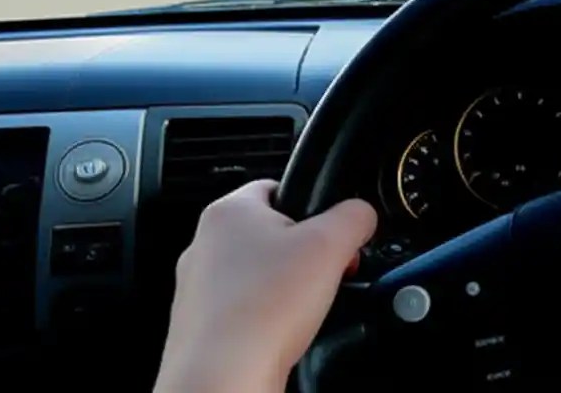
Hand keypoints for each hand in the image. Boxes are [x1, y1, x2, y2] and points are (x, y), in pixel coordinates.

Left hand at [154, 180, 376, 392]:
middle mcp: (205, 244)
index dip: (314, 207)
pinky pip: (246, 309)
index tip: (333, 232)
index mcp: (228, 211)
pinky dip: (267, 317)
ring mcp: (198, 287)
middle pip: (272, 234)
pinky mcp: (202, 324)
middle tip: (327, 272)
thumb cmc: (261, 310)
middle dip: (305, 253)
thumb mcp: (331, 244)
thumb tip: (362, 213)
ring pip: (258, 274)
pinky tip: (282, 330)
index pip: (278, 186)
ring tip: (304, 306)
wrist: (224, 377)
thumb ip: (355, 216)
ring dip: (286, 287)